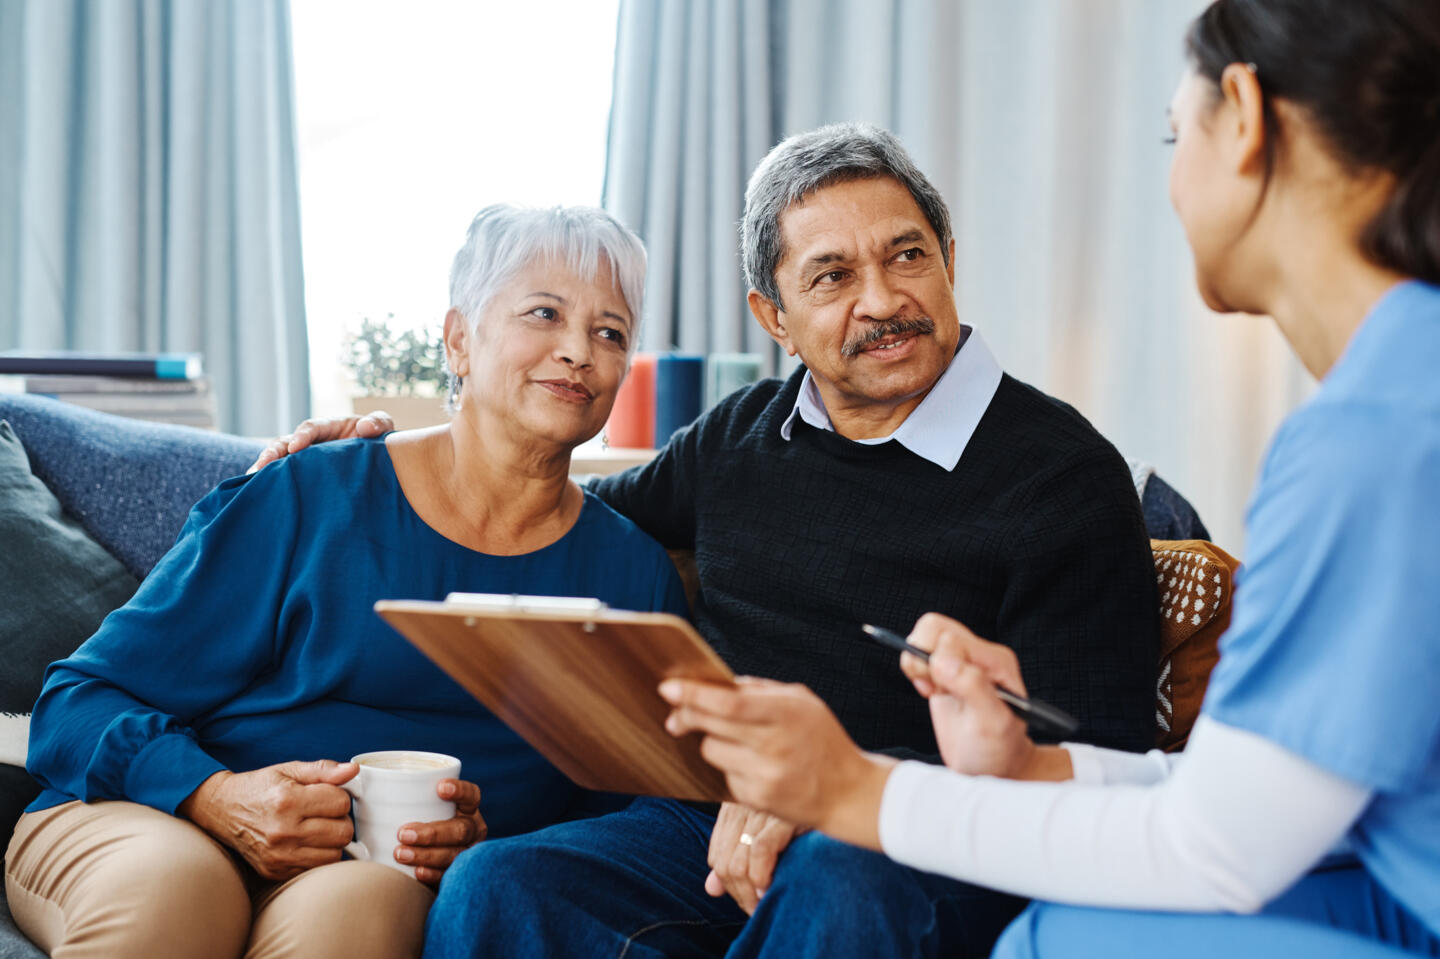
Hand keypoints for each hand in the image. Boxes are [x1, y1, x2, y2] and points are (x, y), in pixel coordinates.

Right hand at [179, 759, 357, 880]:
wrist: (220, 809)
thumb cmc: (259, 788)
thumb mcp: (289, 770)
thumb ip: (323, 770)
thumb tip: (353, 770)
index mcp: (288, 801)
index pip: (341, 803)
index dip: (340, 796)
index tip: (327, 795)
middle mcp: (283, 832)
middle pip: (342, 832)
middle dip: (340, 819)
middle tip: (324, 813)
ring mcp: (279, 856)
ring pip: (334, 855)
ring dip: (332, 841)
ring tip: (316, 828)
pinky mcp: (275, 872)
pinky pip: (315, 869)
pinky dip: (317, 856)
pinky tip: (305, 842)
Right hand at [246, 412, 395, 472]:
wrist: (384, 464)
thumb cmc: (381, 442)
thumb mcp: (385, 429)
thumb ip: (378, 423)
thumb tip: (364, 428)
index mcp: (330, 427)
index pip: (311, 427)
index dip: (302, 435)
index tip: (296, 448)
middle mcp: (313, 442)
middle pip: (286, 443)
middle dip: (273, 453)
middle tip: (261, 467)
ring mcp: (306, 461)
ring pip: (280, 461)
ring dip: (266, 469)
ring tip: (252, 481)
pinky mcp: (305, 478)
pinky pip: (286, 479)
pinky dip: (272, 483)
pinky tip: (261, 495)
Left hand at [393, 778, 486, 886]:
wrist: (419, 863)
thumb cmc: (411, 823)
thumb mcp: (413, 806)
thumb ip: (397, 793)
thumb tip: (358, 771)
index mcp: (466, 808)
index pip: (471, 795)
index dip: (459, 790)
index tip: (439, 787)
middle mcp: (472, 830)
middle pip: (461, 830)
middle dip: (432, 832)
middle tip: (403, 833)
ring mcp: (467, 853)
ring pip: (454, 854)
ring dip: (427, 854)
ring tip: (400, 854)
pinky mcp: (457, 874)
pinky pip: (448, 875)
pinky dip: (432, 874)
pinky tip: (417, 872)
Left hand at [660, 677, 893, 850]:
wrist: (848, 793)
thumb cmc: (822, 739)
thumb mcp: (802, 702)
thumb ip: (760, 690)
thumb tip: (714, 684)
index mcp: (786, 713)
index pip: (728, 704)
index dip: (693, 694)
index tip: (668, 687)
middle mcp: (774, 746)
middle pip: (711, 727)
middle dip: (686, 715)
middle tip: (675, 712)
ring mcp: (764, 776)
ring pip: (711, 751)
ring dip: (713, 741)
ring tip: (737, 741)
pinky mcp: (757, 799)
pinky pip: (724, 774)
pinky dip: (731, 766)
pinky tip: (754, 765)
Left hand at [702, 803, 796, 914]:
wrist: (841, 797)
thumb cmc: (806, 819)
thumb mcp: (766, 834)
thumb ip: (736, 858)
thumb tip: (711, 889)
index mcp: (736, 807)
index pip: (716, 856)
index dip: (729, 885)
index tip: (749, 900)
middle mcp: (744, 806)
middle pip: (723, 863)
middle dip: (738, 894)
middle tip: (757, 911)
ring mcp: (762, 810)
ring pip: (737, 863)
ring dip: (749, 894)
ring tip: (765, 906)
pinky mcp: (783, 815)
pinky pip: (760, 851)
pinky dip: (762, 876)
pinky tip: (772, 887)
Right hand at [901, 613, 1046, 779]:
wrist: (996, 767)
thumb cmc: (999, 749)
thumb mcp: (992, 724)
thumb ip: (972, 687)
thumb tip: (942, 659)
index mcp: (994, 660)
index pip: (950, 638)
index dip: (936, 663)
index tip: (940, 692)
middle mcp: (979, 654)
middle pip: (933, 627)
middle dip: (921, 657)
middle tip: (933, 689)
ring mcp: (962, 661)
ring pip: (924, 634)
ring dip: (916, 663)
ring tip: (933, 691)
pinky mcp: (946, 670)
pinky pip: (919, 651)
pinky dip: (915, 670)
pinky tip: (932, 692)